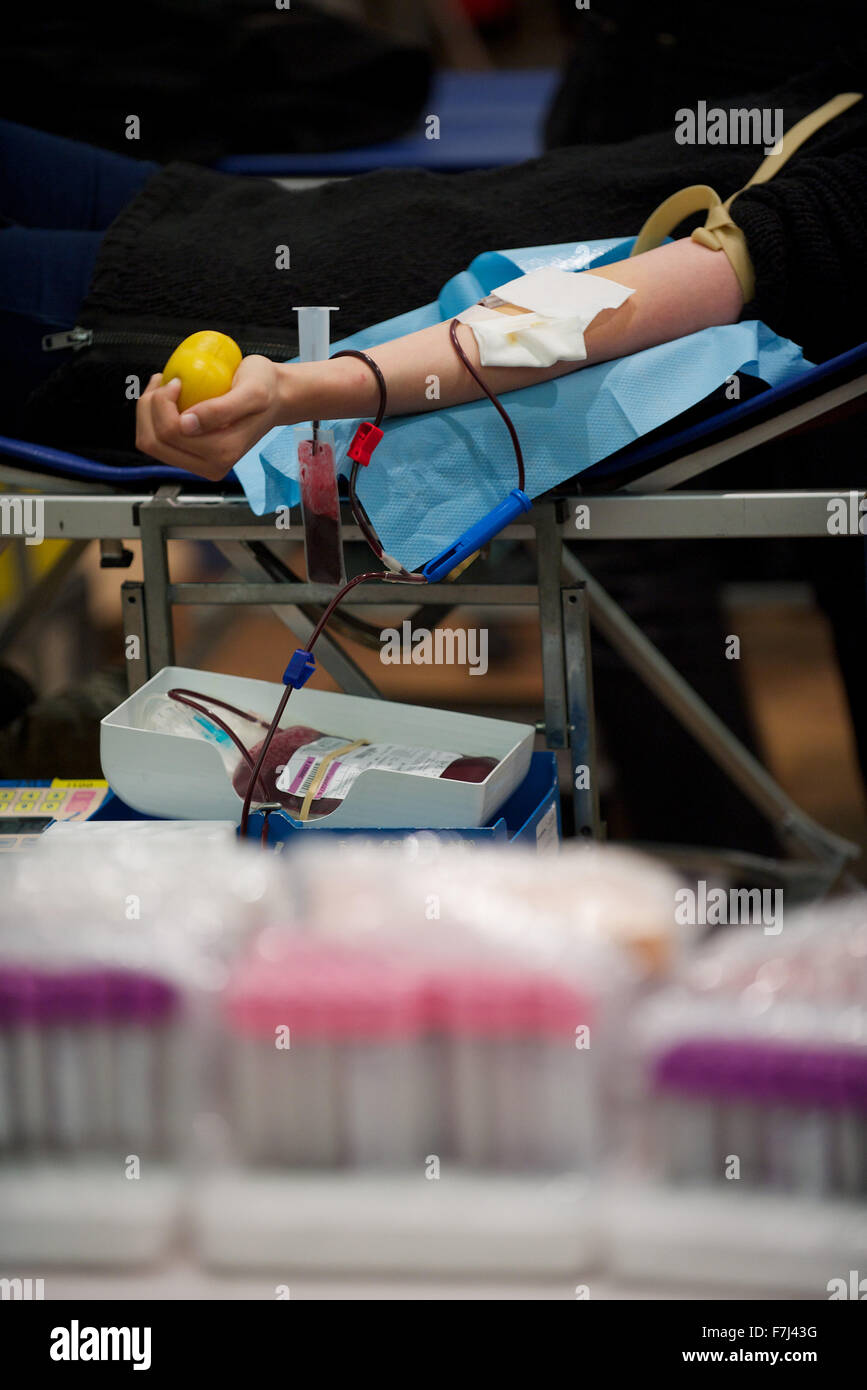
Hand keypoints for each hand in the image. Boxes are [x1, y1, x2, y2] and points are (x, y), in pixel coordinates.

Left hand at [136, 354, 285, 479]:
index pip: (170, 432)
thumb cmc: (266, 390)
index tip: (178, 380)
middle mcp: (210, 466)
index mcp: (223, 454)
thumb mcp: (252, 392)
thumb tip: (186, 425)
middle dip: (149, 406)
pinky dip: (153, 415)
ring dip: (147, 411)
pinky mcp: (190, 456)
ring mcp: (198, 464)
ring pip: (149, 443)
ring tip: (164, 386)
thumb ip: (221, 410)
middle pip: (153, 442)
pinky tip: (166, 396)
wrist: (274, 398)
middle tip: (166, 380)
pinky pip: (156, 440)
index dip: (163, 402)